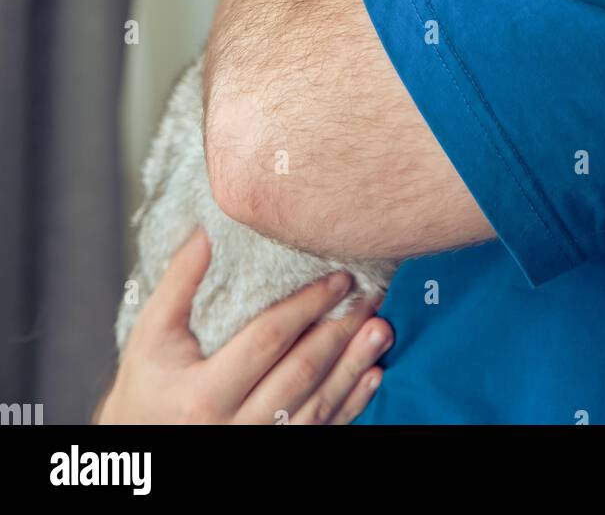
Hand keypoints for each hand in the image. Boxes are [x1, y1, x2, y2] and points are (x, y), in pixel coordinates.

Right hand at [96, 226, 392, 424]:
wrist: (142, 450)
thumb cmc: (146, 388)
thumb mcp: (151, 334)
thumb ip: (180, 282)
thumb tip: (207, 230)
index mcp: (204, 392)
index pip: (268, 340)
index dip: (307, 306)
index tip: (338, 278)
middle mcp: (233, 426)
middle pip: (301, 372)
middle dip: (341, 331)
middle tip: (371, 296)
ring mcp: (257, 446)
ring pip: (318, 405)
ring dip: (354, 366)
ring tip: (381, 329)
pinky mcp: (274, 456)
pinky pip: (320, 432)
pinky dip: (350, 405)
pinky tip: (372, 376)